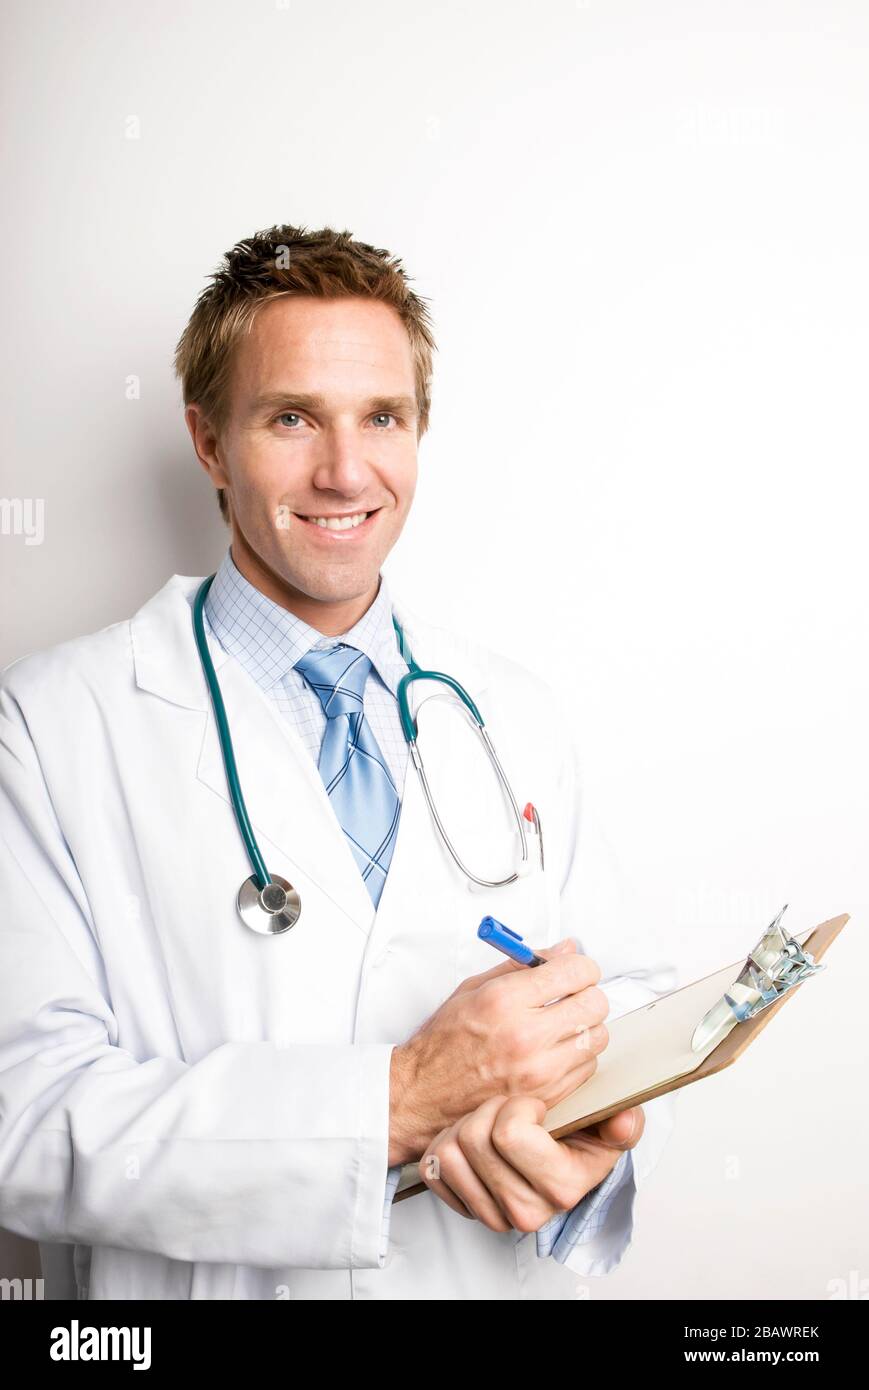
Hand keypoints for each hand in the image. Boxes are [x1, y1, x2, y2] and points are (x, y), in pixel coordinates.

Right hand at [389, 939, 608, 1164]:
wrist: (426, 1094)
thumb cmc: (445, 1042)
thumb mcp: (474, 988)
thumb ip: (523, 965)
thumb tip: (564, 950)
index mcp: (506, 1001)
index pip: (575, 972)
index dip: (580, 966)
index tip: (575, 970)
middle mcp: (525, 1036)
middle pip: (595, 1004)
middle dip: (587, 994)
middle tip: (571, 996)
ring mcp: (539, 1071)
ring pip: (597, 1037)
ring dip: (586, 1027)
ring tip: (563, 1025)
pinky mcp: (546, 1096)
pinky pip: (587, 1068)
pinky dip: (578, 1056)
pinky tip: (556, 1051)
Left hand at [416, 1095, 644, 1232]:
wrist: (559, 1160)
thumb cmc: (581, 1138)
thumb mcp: (611, 1126)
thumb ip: (624, 1121)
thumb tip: (622, 1121)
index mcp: (563, 1188)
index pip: (510, 1133)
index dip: (519, 1106)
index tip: (537, 1107)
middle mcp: (527, 1211)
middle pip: (474, 1138)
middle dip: (491, 1108)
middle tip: (511, 1108)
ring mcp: (492, 1214)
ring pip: (449, 1150)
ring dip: (466, 1124)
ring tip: (492, 1122)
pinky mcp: (462, 1208)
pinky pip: (433, 1166)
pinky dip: (445, 1144)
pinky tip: (472, 1142)